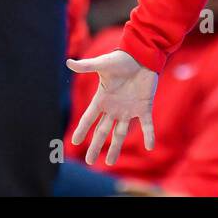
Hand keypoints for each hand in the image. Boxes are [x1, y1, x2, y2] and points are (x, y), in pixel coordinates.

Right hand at [66, 50, 157, 165]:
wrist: (141, 55)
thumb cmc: (120, 59)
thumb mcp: (103, 64)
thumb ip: (86, 66)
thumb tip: (68, 63)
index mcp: (102, 99)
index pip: (89, 118)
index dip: (82, 130)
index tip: (74, 142)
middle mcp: (114, 108)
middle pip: (102, 131)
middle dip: (96, 146)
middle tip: (89, 161)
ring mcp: (129, 109)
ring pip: (121, 133)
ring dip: (116, 147)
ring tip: (111, 163)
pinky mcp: (144, 107)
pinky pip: (146, 125)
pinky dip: (149, 135)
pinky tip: (150, 147)